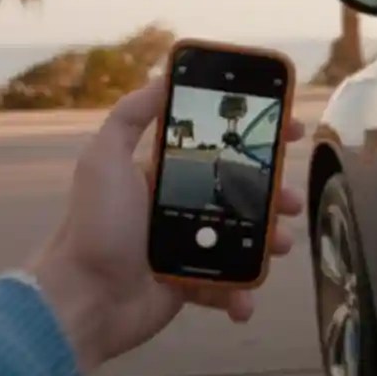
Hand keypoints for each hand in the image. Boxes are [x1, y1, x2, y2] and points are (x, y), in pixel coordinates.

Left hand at [27, 79, 305, 373]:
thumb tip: (164, 75)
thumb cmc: (96, 226)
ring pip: (244, 239)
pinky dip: (241, 293)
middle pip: (241, 195)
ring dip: (269, 242)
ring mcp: (189, 249)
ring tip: (281, 244)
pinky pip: (228, 285)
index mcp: (165, 177)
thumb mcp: (104, 159)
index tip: (289, 131)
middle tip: (292, 200)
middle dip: (274, 195)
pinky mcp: (192, 286)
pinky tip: (244, 300)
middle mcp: (180, 209)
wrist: (84, 299)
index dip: (254, 140)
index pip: (219, 149)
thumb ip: (130, 116)